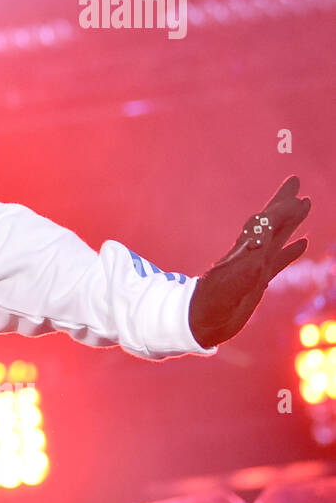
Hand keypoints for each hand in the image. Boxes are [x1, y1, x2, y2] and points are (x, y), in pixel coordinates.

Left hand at [189, 176, 310, 347]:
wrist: (198, 321)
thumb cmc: (211, 304)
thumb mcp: (229, 282)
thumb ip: (247, 261)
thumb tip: (262, 236)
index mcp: (244, 252)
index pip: (264, 224)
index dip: (281, 210)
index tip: (298, 196)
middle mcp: (249, 254)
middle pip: (269, 222)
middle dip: (283, 202)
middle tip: (295, 181)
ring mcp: (254, 266)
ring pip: (276, 237)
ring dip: (290, 221)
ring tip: (305, 204)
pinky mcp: (257, 280)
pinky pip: (278, 260)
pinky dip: (291, 250)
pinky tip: (303, 242)